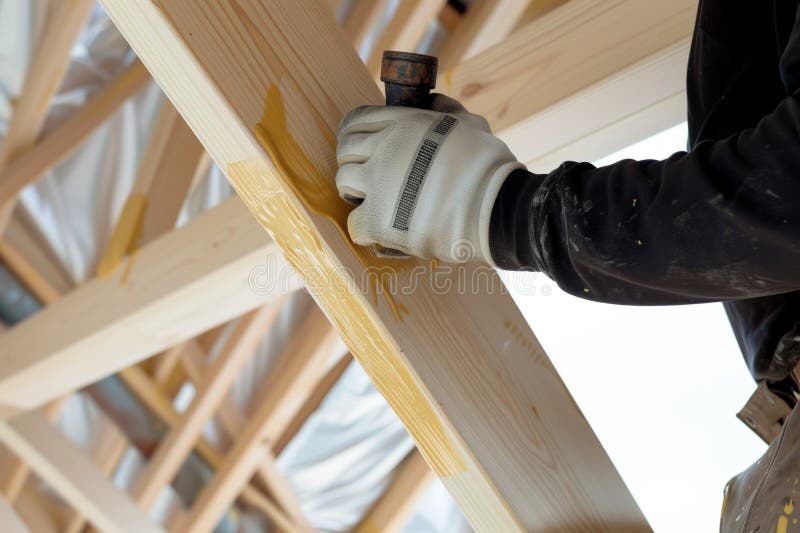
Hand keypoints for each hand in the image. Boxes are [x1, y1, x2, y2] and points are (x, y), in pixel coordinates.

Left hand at [335, 94, 522, 263]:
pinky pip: (354, 222)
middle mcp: (383, 148)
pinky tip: (382, 229)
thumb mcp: (469, 121)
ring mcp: (377, 183)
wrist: (493, 206)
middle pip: (344, 151)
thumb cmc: (487, 165)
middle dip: (354, 162)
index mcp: (402, 122)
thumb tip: (431, 99)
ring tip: (377, 201)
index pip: (356, 121)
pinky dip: (365, 228)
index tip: (362, 148)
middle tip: (371, 178)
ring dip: (356, 192)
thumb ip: (445, 108)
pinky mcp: (377, 218)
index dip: (355, 135)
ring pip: (343, 182)